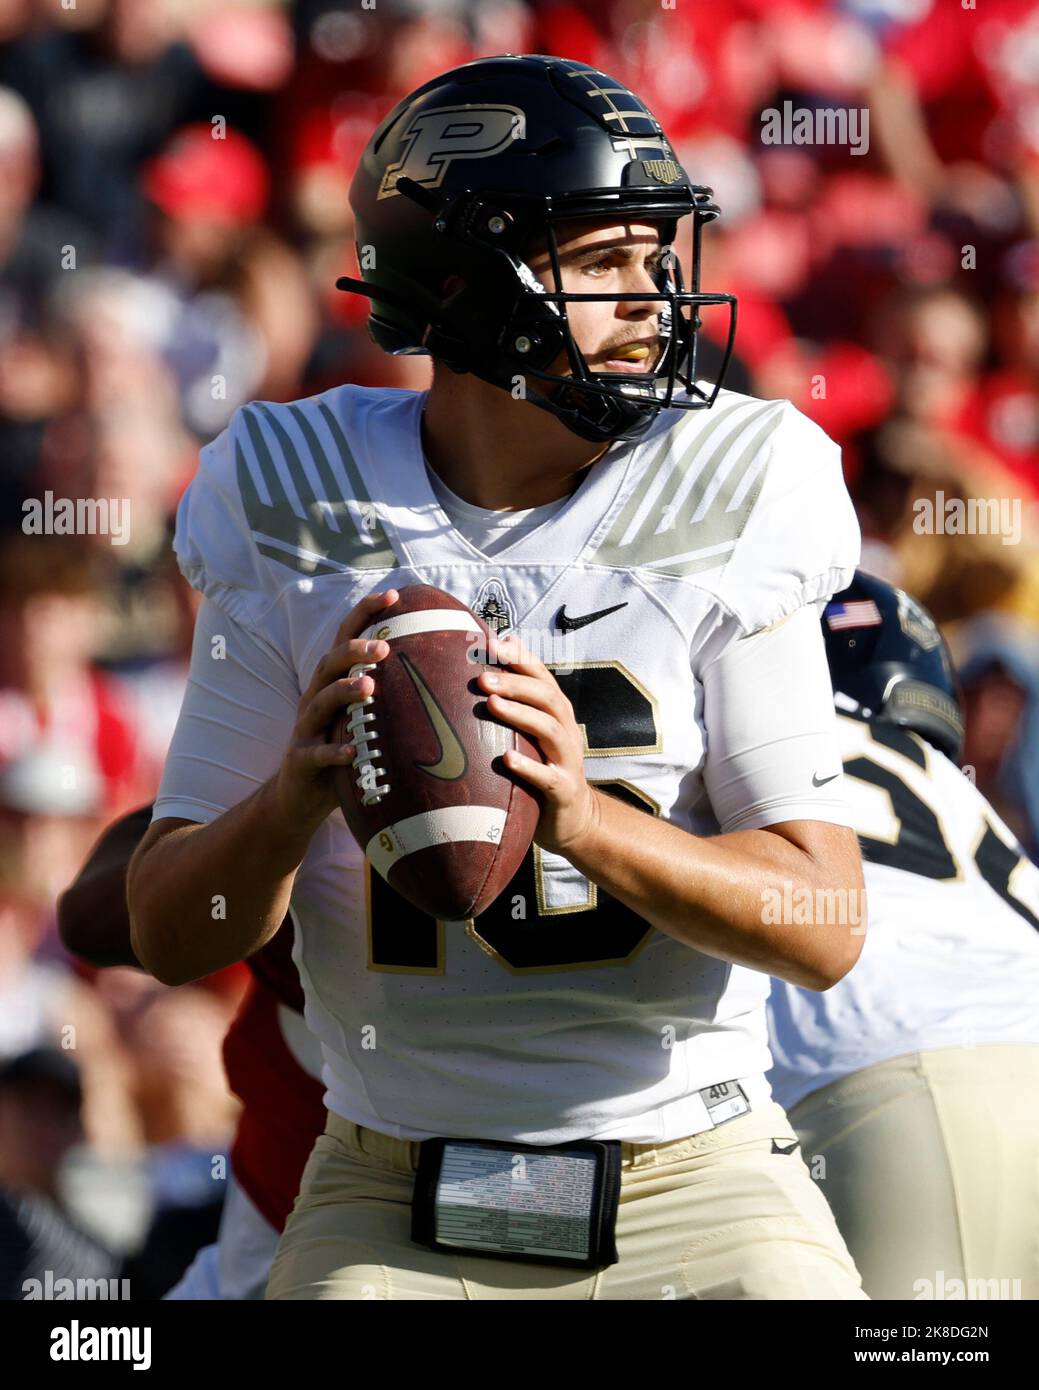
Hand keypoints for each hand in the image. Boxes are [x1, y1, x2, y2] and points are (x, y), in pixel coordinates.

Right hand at [271, 589, 397, 833]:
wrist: (299, 796)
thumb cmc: (344, 752)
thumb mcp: (366, 720)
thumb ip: (392, 698)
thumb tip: (447, 677)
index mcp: (333, 683)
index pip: (346, 638)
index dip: (366, 613)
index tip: (394, 594)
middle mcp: (316, 698)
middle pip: (330, 663)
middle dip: (355, 650)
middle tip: (383, 646)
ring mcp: (306, 728)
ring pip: (321, 701)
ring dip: (345, 691)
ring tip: (369, 686)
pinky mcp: (301, 760)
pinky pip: (316, 753)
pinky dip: (333, 751)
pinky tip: (351, 751)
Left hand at [478, 632, 599, 857]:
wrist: (574, 817)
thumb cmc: (544, 765)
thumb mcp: (534, 730)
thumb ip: (520, 695)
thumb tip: (502, 643)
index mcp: (557, 712)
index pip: (541, 676)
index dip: (520, 658)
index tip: (491, 643)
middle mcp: (566, 730)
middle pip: (546, 697)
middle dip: (514, 684)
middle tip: (481, 679)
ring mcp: (568, 759)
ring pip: (549, 730)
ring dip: (521, 715)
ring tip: (492, 705)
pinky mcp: (564, 789)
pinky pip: (548, 776)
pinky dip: (528, 767)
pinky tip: (506, 760)